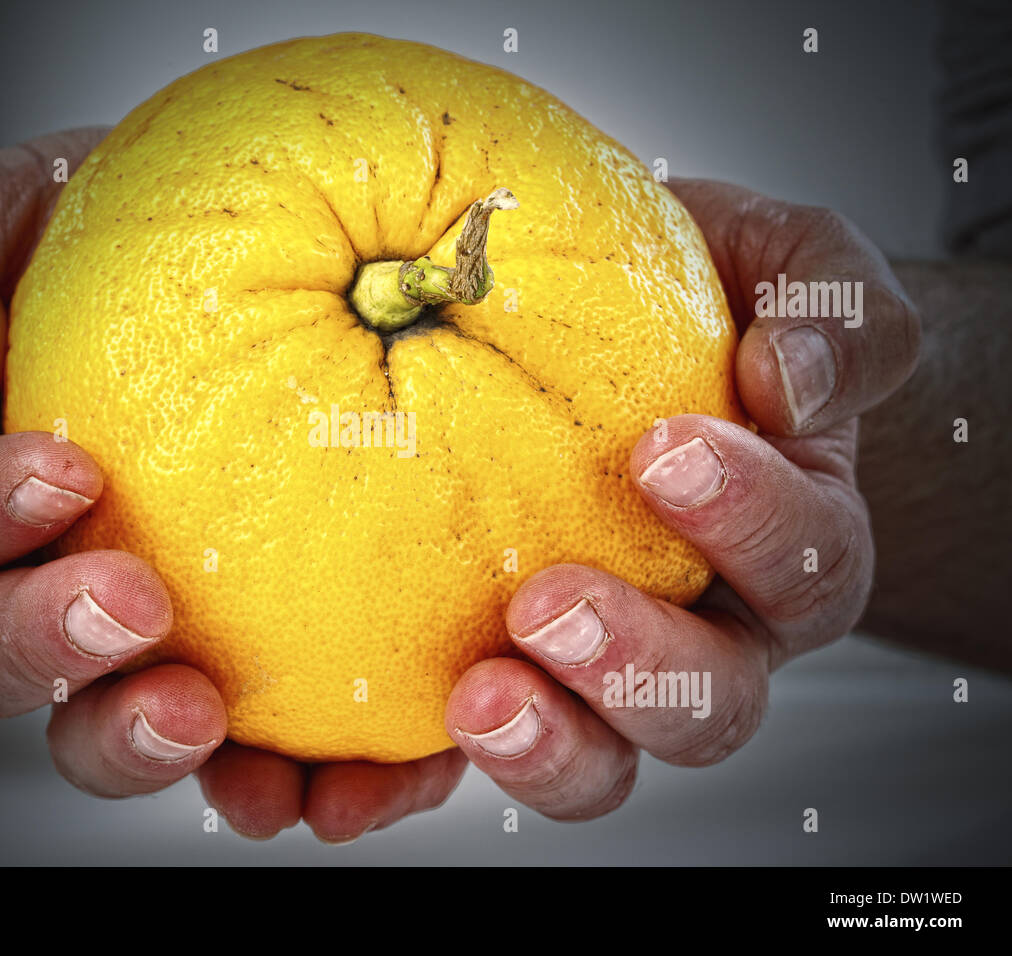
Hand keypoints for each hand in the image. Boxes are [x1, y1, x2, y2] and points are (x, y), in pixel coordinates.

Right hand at [0, 130, 466, 839]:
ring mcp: (132, 633)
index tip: (65, 473)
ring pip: (110, 729)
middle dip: (53, 652)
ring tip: (217, 729)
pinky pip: (262, 741)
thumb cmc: (63, 256)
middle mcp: (30, 581)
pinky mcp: (245, 661)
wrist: (172, 278)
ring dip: (149, 745)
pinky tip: (352, 774)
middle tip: (133, 610)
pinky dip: (299, 775)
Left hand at [442, 180, 921, 818]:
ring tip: (474, 701)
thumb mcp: (783, 266)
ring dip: (541, 747)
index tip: (662, 451)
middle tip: (551, 607)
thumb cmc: (704, 303)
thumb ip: (830, 308)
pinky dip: (398, 781)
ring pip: (599, 757)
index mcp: (784, 542)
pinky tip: (334, 783)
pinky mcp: (491, 679)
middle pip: (710, 703)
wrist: (610, 329)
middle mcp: (705, 628)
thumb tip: (791, 381)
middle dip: (638, 672)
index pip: (806, 560)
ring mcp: (594, 670)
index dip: (750, 522)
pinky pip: (453, 761)